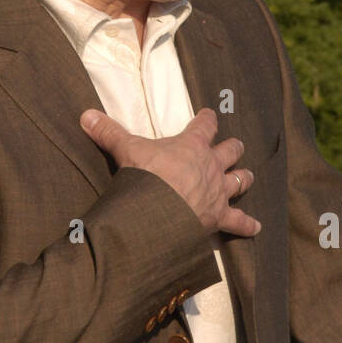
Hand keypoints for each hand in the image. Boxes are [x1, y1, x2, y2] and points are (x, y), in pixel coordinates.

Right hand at [80, 107, 259, 236]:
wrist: (158, 211)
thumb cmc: (146, 176)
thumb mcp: (125, 149)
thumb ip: (108, 132)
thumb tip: (86, 115)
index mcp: (192, 145)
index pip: (205, 125)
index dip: (208, 119)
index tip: (210, 114)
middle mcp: (211, 166)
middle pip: (230, 151)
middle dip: (232, 149)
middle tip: (234, 146)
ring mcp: (218, 192)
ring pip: (240, 181)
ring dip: (243, 178)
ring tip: (247, 177)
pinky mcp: (219, 217)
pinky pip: (238, 221)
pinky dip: (247, 225)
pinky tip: (255, 227)